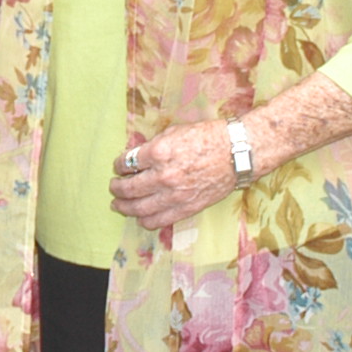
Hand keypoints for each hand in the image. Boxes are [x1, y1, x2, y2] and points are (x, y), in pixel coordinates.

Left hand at [109, 121, 240, 239]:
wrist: (237, 154)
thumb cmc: (208, 137)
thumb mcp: (175, 131)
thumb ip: (154, 145)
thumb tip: (136, 156)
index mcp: (159, 152)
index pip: (127, 162)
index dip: (119, 165)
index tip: (119, 166)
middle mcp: (164, 175)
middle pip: (128, 188)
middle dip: (116, 188)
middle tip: (113, 187)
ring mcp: (174, 195)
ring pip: (139, 208)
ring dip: (124, 207)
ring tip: (118, 204)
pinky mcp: (186, 208)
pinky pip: (159, 220)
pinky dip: (145, 220)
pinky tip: (139, 217)